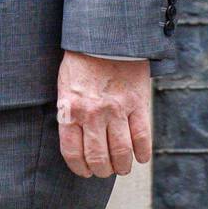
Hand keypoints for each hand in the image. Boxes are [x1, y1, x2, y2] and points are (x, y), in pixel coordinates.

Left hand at [56, 52, 151, 177]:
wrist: (106, 36)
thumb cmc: (81, 62)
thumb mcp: (65, 87)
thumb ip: (69, 114)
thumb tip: (76, 142)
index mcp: (70, 109)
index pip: (73, 153)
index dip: (80, 169)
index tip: (85, 172)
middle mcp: (93, 113)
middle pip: (98, 158)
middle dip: (101, 171)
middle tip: (104, 170)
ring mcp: (117, 109)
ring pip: (121, 153)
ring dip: (122, 166)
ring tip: (121, 167)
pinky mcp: (137, 103)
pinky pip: (142, 138)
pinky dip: (142, 153)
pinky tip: (139, 157)